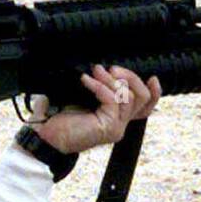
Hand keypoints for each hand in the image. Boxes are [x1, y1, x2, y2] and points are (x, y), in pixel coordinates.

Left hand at [30, 65, 161, 153]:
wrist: (45, 135)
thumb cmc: (60, 115)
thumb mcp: (82, 95)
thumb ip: (100, 86)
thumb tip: (106, 67)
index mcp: (117, 116)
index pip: (146, 107)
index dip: (155, 91)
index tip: (152, 76)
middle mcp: (121, 123)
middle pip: (142, 97)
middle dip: (130, 77)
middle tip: (110, 69)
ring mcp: (116, 128)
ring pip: (128, 97)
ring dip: (110, 80)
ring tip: (93, 72)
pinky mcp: (108, 128)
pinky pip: (112, 100)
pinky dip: (99, 87)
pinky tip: (85, 81)